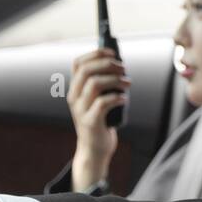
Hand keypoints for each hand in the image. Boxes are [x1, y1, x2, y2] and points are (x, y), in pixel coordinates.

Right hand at [67, 47, 129, 189]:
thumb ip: (104, 83)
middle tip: (124, 69)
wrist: (95, 148)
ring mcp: (80, 109)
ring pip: (95, 83)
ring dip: (115, 79)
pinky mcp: (90, 122)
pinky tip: (124, 99)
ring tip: (127, 83)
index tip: (113, 53)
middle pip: (87, 70)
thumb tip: (120, 64)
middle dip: (108, 64)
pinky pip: (103, 103)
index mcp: (75, 89)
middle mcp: (74, 97)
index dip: (95, 54)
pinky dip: (117, 97)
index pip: (78, 63)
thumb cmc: (102, 120)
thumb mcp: (99, 98)